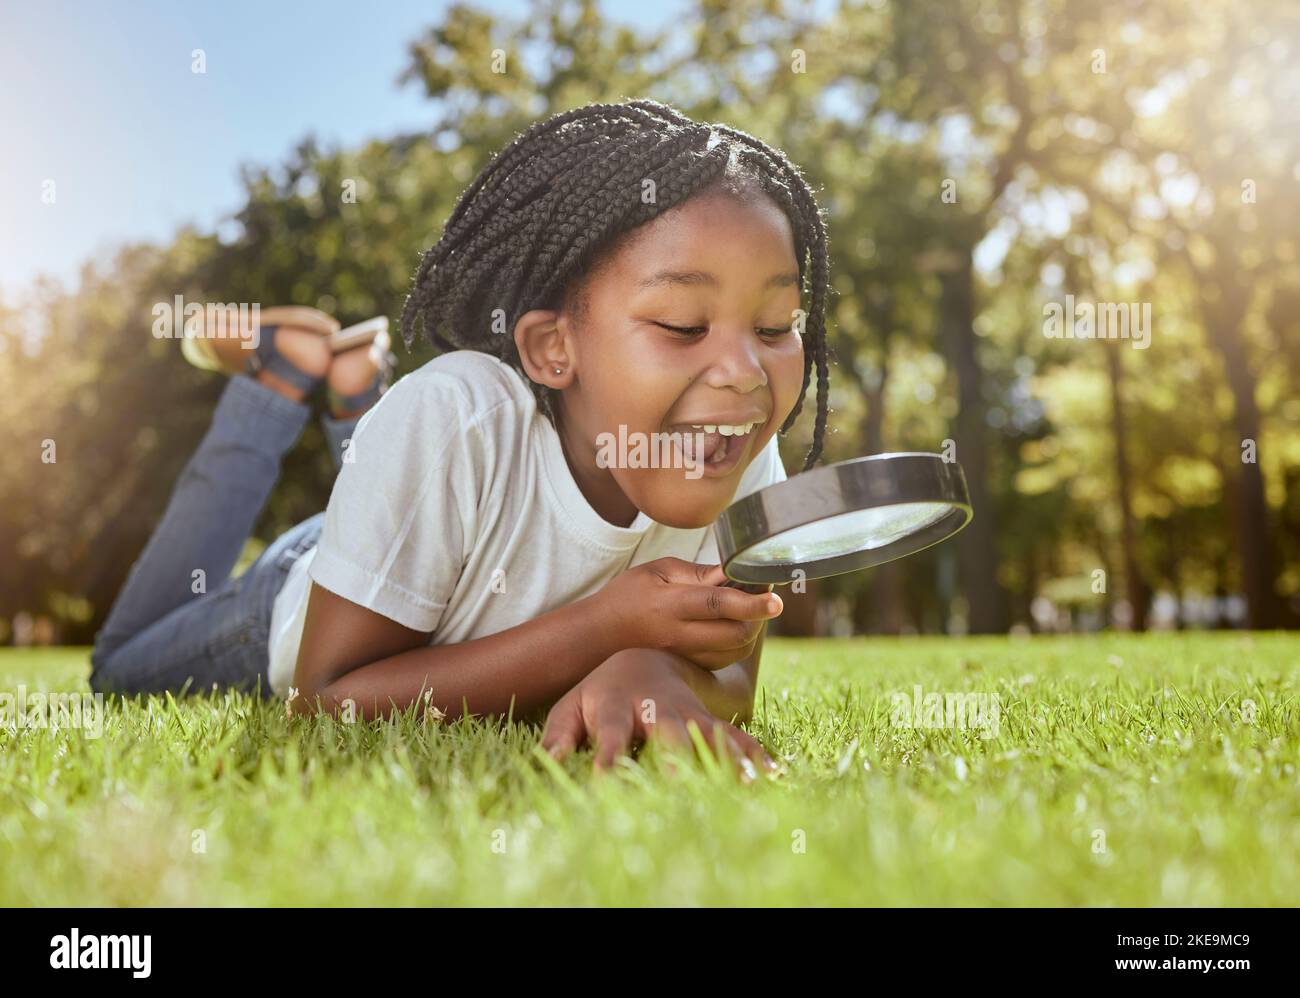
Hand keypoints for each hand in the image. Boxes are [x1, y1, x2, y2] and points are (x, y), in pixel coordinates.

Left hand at [540, 648, 778, 777]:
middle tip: (682, 784)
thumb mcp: (572, 708)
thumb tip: (546, 764)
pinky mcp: (708, 719)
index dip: (608, 760)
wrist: (640, 658)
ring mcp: (686, 713)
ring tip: (748, 784)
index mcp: (617, 707)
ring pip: (707, 733)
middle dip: (676, 757)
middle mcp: (656, 710)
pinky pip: (734, 736)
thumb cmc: (599, 694)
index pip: (611, 736)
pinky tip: (774, 776)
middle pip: (668, 733)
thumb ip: (559, 736)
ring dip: (726, 757)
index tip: (605, 785)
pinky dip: (753, 754)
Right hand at [595, 557, 781, 669]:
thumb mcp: (657, 571)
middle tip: (764, 593)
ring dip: (751, 629)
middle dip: (759, 616)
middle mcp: (679, 634)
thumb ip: (697, 573)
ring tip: (750, 606)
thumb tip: (732, 573)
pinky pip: (724, 659)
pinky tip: (733, 623)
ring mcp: (684, 655)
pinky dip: (737, 642)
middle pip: (735, 633)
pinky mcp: (687, 666)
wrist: (598, 636)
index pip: (718, 605)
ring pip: (734, 650)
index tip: (776, 599)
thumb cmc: (627, 596)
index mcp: (671, 605)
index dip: (751, 603)